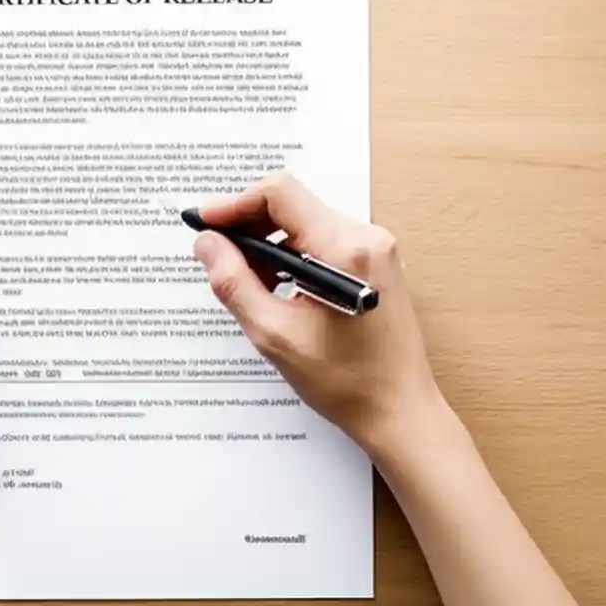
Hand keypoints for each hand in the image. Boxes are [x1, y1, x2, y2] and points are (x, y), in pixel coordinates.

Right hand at [192, 172, 443, 453]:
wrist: (399, 412)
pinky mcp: (375, 265)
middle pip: (292, 206)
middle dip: (249, 228)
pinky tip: (278, 291)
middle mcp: (366, 239)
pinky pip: (323, 242)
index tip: (206, 223)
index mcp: (344, 249)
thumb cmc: (348, 382)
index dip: (234, 204)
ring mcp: (375, 250)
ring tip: (251, 286)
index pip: (280, 194)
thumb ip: (234, 282)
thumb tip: (208, 245)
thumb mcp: (275, 334)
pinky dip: (293, 257)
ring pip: (305, 224)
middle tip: (219, 259)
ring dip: (271, 246)